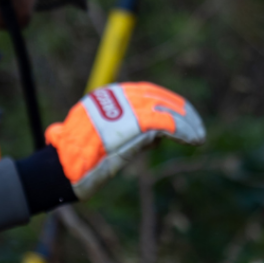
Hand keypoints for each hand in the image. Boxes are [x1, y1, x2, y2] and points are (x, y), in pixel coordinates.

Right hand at [45, 82, 204, 198]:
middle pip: (156, 97)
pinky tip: (194, 140)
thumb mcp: (100, 142)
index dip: (165, 102)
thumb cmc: (77, 162)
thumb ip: (125, 134)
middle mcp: (114, 98)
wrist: (64, 170)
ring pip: (164, 110)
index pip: (143, 93)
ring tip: (199, 136)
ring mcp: (122, 110)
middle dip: (180, 110)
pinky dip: (184, 131)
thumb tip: (155, 139)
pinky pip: (166, 124)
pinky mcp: (134, 125)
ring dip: (187, 123)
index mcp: (104, 97)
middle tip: (196, 125)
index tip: (181, 113)